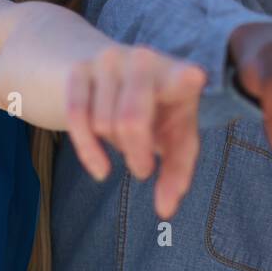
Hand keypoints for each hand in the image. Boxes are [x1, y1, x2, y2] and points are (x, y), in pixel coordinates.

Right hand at [64, 45, 206, 219]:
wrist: (114, 74)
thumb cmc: (158, 113)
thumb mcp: (175, 138)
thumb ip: (177, 173)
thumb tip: (165, 211)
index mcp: (179, 75)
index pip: (183, 78)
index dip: (186, 79)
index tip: (195, 77)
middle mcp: (145, 60)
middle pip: (130, 121)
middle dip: (136, 154)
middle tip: (144, 171)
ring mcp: (109, 60)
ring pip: (103, 123)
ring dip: (115, 146)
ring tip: (127, 143)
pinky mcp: (80, 68)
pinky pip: (76, 118)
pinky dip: (88, 151)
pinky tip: (101, 170)